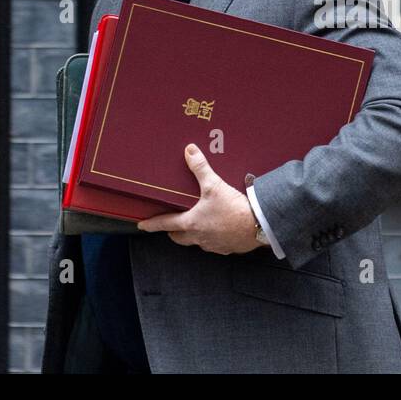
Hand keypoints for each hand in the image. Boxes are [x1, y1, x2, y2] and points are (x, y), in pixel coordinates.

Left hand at [136, 143, 263, 255]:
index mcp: (191, 223)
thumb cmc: (233, 208)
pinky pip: (214, 245)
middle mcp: (199, 237)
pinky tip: (219, 230)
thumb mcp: (214, 185)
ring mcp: (212, 245)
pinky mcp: (226, 249)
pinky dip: (212, 238)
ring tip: (196, 225)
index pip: (165, 224)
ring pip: (196, 242)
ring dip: (193, 235)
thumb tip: (189, 151)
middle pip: (178, 238)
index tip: (142, 225)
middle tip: (171, 225)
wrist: (258, 225)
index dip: (152, 224)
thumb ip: (200, 168)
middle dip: (173, 231)